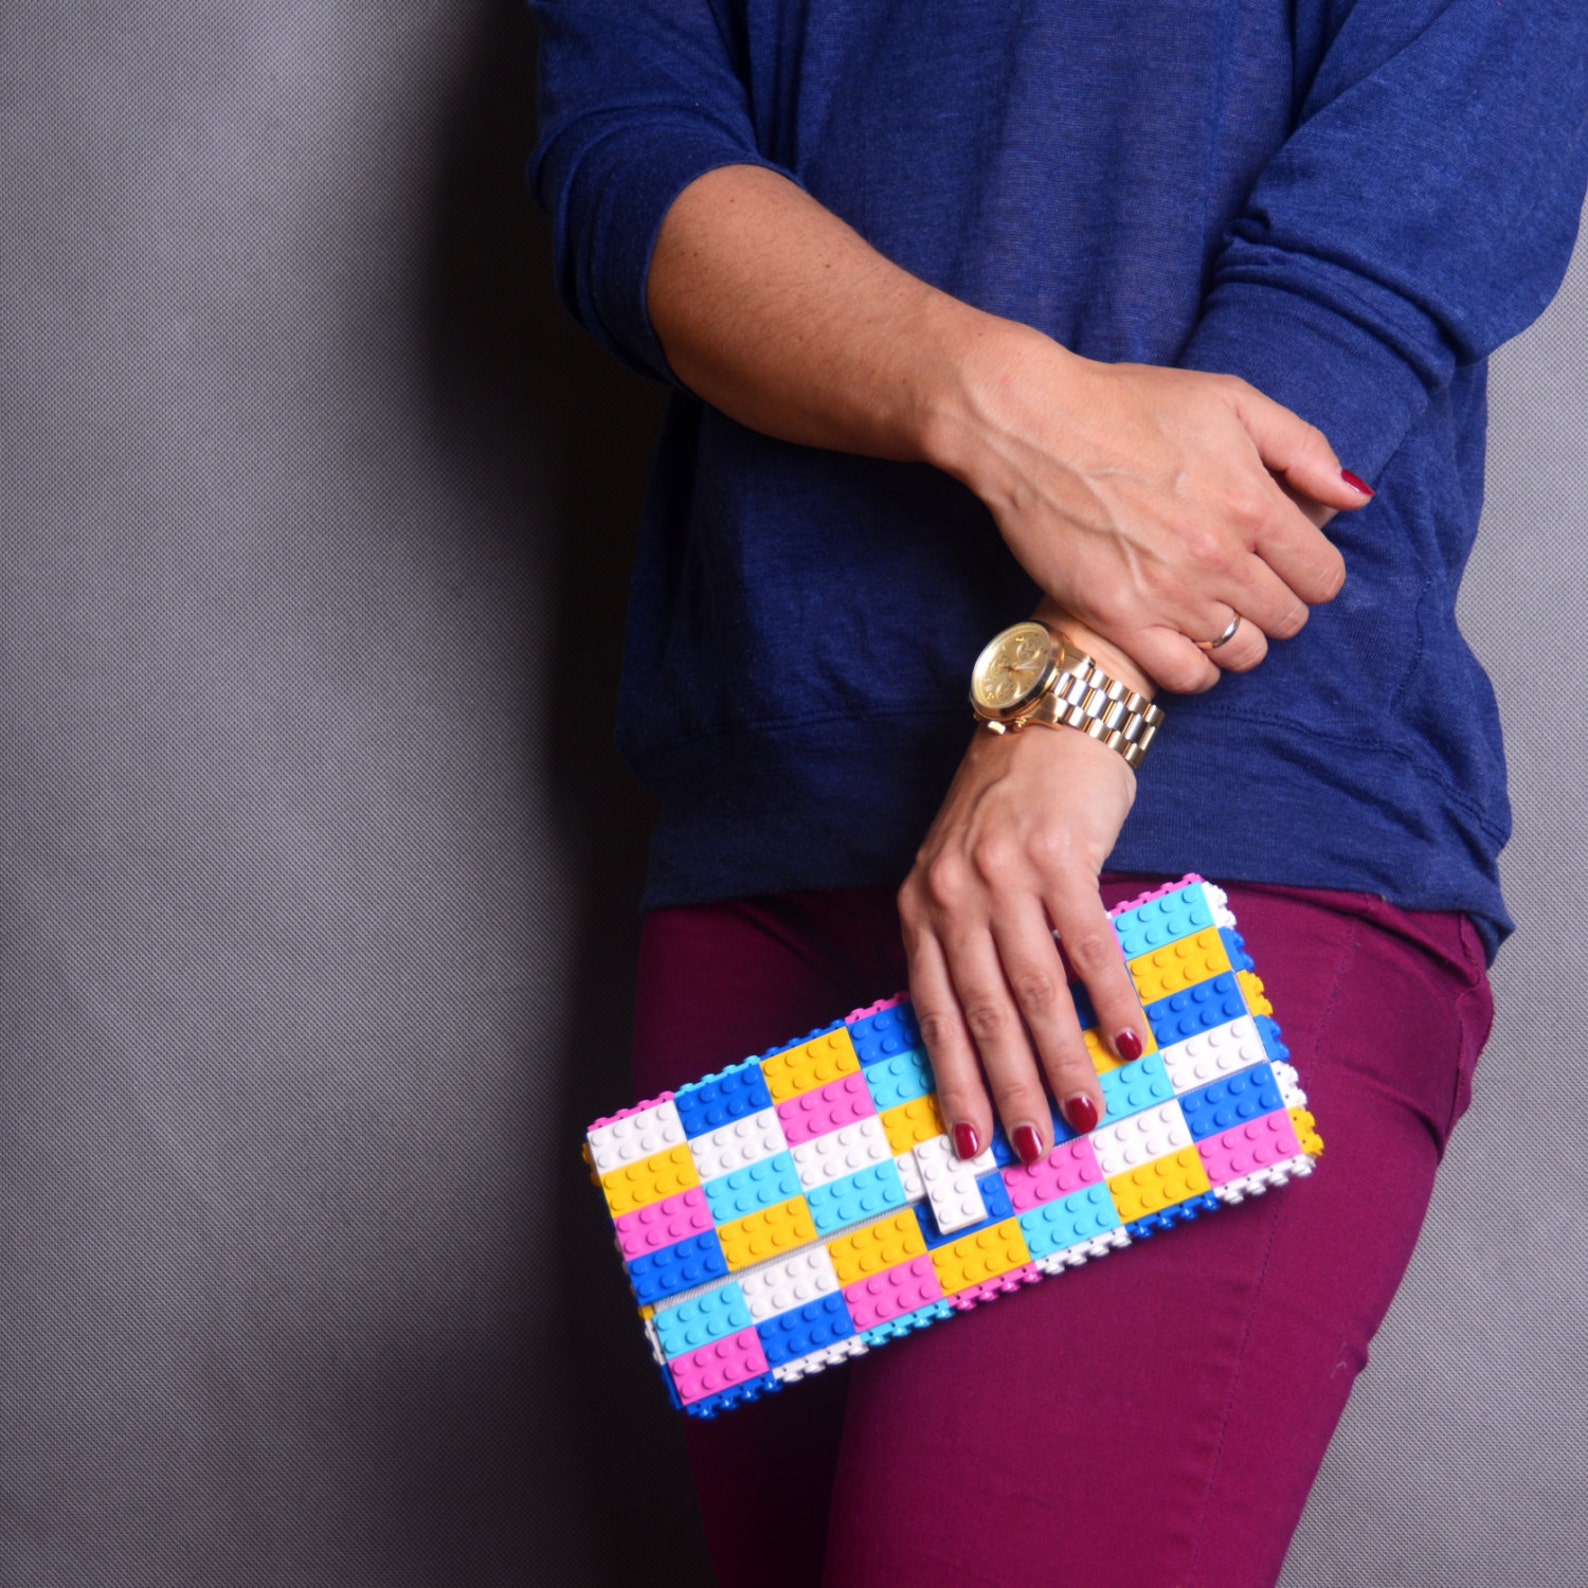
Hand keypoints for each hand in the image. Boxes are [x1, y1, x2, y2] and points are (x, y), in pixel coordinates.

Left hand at [896, 684, 1145, 1167]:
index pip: (932, 1011)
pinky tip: (1127, 1040)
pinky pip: (1088, 945)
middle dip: (1010, 1088)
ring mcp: (1006, 875)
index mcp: (921, 906)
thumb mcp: (961, 871)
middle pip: (983, 1012)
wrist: (1048, 716)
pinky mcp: (1060, 857)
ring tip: (1085, 1112)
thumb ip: (966, 941)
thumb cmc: (1007, 806)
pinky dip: (1109, 997)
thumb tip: (998, 1038)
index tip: (969, 1143)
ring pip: (1034, 989)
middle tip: (1036, 1147)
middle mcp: (954, 894)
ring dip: (1062, 1059)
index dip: (953, 1081)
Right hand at [927, 321, 1369, 691]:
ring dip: (1237, 637)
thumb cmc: (1127, 405)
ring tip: (1211, 610)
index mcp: (1254, 504)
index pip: (1323, 577)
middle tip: (1243, 582)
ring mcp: (1168, 594)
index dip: (1310, 571)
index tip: (1285, 562)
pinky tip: (1182, 640)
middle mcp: (1218, 558)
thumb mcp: (1228, 400)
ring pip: (1242, 653)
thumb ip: (1302, 447)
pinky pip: (1186, 676)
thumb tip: (1354, 497)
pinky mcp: (1118, 618)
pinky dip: (1196, 667)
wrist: (1031, 426)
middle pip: (1287, 619)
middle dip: (1276, 603)